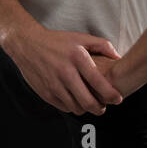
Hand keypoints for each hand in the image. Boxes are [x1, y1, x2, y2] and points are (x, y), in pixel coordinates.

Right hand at [7, 28, 124, 115]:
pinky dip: (72, 107)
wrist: (27, 44)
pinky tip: (75, 100)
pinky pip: (64, 107)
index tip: (118, 99)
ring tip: (90, 103)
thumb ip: (102, 45)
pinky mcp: (45, 93)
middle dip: (100, 109)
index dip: (111, 95)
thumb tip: (118, 57)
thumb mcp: (80, 38)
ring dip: (86, 109)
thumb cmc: (57, 41)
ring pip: (76, 108)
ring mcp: (54, 84)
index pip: (99, 82)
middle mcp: (65, 73)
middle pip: (88, 102)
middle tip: (104, 107)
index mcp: (77, 58)